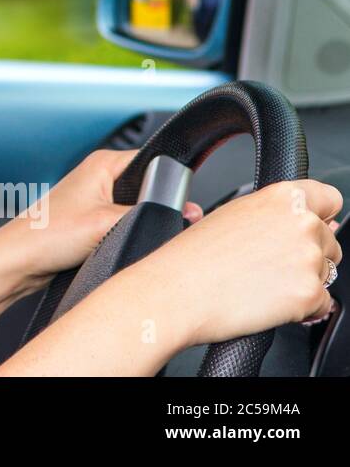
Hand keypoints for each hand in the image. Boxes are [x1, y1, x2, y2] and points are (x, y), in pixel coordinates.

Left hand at [0, 148, 203, 291]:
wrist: (19, 261)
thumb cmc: (45, 235)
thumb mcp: (107, 223)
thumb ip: (148, 214)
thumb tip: (180, 211)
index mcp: (104, 162)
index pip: (156, 163)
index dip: (172, 185)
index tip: (182, 206)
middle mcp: (99, 176)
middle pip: (150, 189)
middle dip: (157, 208)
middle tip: (158, 225)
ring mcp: (95, 199)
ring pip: (136, 210)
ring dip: (139, 225)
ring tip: (128, 236)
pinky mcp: (91, 220)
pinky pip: (122, 225)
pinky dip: (126, 235)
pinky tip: (120, 246)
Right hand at [129, 178, 342, 346]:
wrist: (176, 291)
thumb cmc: (194, 256)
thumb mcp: (233, 215)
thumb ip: (277, 214)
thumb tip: (323, 224)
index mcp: (281, 197)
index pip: (330, 199)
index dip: (320, 216)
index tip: (308, 229)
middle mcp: (302, 223)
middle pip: (329, 242)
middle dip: (307, 256)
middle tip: (266, 266)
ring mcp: (309, 258)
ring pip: (326, 274)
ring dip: (302, 283)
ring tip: (261, 286)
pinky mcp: (310, 293)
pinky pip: (322, 305)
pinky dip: (302, 309)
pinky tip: (269, 304)